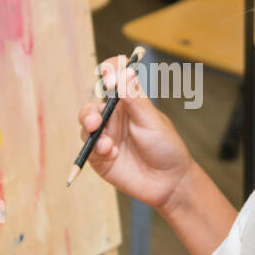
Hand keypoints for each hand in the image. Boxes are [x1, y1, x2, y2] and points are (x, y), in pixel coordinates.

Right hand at [77, 55, 193, 209]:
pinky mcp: (99, 157)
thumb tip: (125, 71)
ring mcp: (105, 136)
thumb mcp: (152, 121)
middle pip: (92, 105)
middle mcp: (113, 117)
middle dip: (89, 112)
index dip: (108, 73)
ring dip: (91, 131)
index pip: (112, 78)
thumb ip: (135, 98)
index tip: (109, 79)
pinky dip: (98, 149)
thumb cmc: (165, 146)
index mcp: (128, 101)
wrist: (169, 182)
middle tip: (96, 121)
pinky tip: (112, 154)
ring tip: (106, 144)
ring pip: (86, 125)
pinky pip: (89, 148)